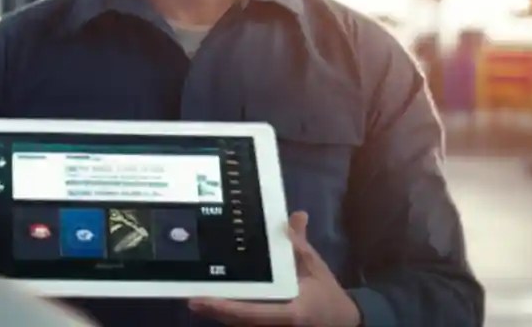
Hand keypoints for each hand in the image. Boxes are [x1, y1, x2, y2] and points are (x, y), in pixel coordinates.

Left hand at [189, 212, 360, 326]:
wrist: (343, 323)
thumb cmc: (327, 296)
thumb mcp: (316, 268)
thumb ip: (300, 246)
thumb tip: (294, 216)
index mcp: (290, 313)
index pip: (250, 312)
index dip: (224, 308)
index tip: (198, 299)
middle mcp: (276, 326)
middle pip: (238, 323)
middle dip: (214, 311)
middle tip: (188, 295)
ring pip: (240, 326)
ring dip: (219, 314)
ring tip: (196, 297)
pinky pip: (246, 324)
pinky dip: (231, 314)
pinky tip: (214, 303)